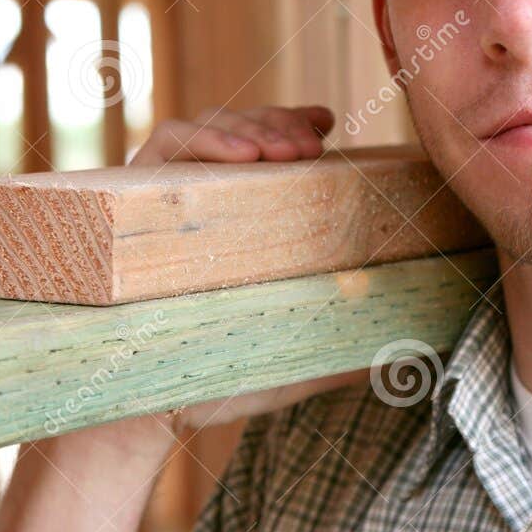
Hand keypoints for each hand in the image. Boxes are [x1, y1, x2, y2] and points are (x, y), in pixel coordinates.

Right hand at [125, 102, 361, 435]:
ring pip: (202, 126)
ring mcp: (156, 196)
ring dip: (250, 129)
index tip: (328, 121)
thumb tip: (406, 355)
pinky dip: (205, 140)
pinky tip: (244, 156)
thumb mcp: (291, 357)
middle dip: (278, 125)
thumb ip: (340, 346)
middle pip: (237, 130)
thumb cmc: (213, 381)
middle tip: (314, 144)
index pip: (263, 147)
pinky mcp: (124, 198)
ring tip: (287, 151)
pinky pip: (164, 145)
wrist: (141, 410)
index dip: (293, 121)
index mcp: (228, 215)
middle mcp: (191, 198)